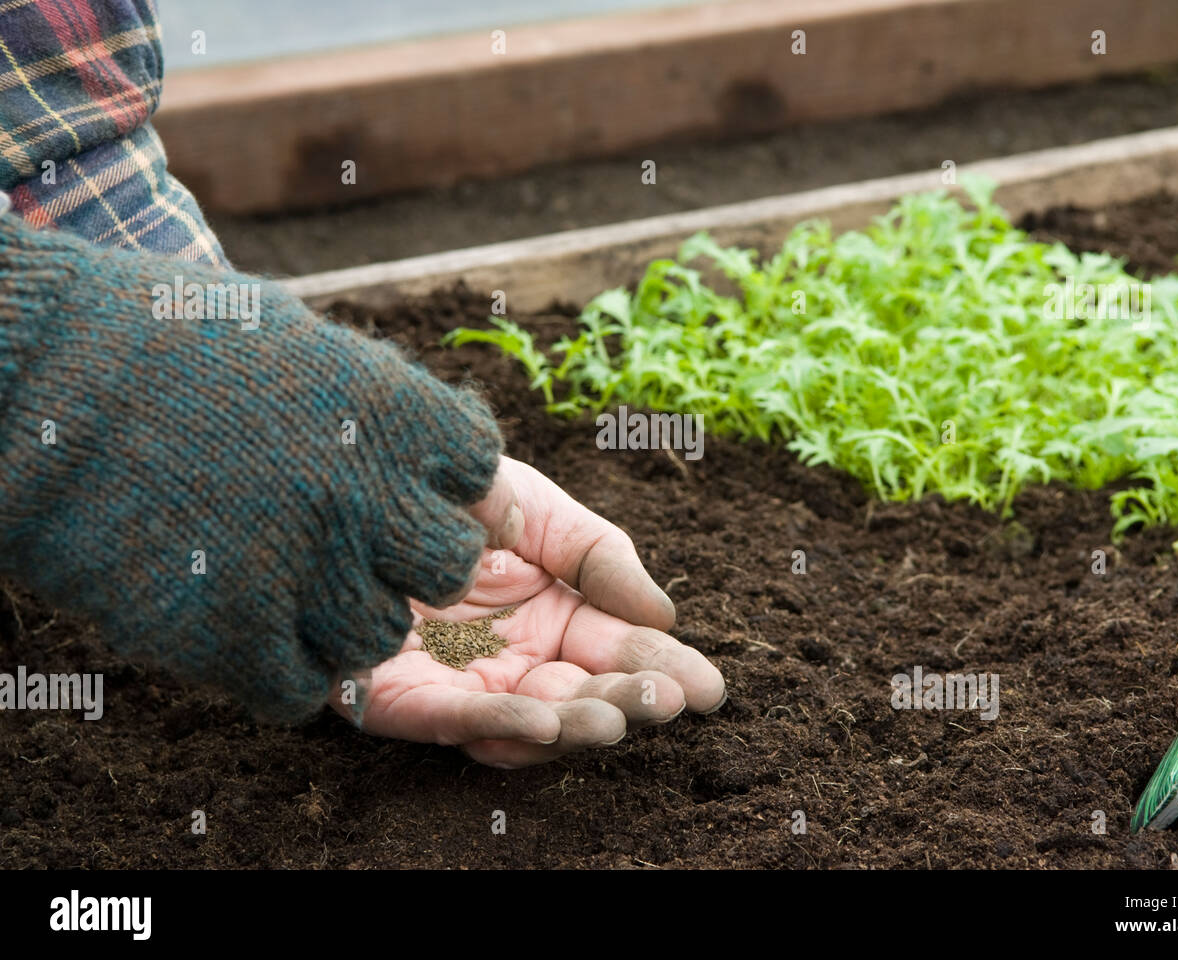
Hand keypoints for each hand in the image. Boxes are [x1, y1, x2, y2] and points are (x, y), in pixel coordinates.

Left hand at [333, 456, 725, 765]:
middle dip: (630, 699)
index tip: (709, 688)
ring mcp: (460, 680)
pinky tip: (542, 723)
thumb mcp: (534, 505)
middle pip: (584, 690)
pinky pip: (452, 721)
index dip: (662, 665)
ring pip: (529, 721)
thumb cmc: (442, 486)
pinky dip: (497, 728)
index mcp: (551, 608)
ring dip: (576, 723)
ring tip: (618, 716)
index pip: (618, 644)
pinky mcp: (399, 699)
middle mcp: (512, 653)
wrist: (342, 472)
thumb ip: (600, 555)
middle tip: (670, 701)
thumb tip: (665, 614)